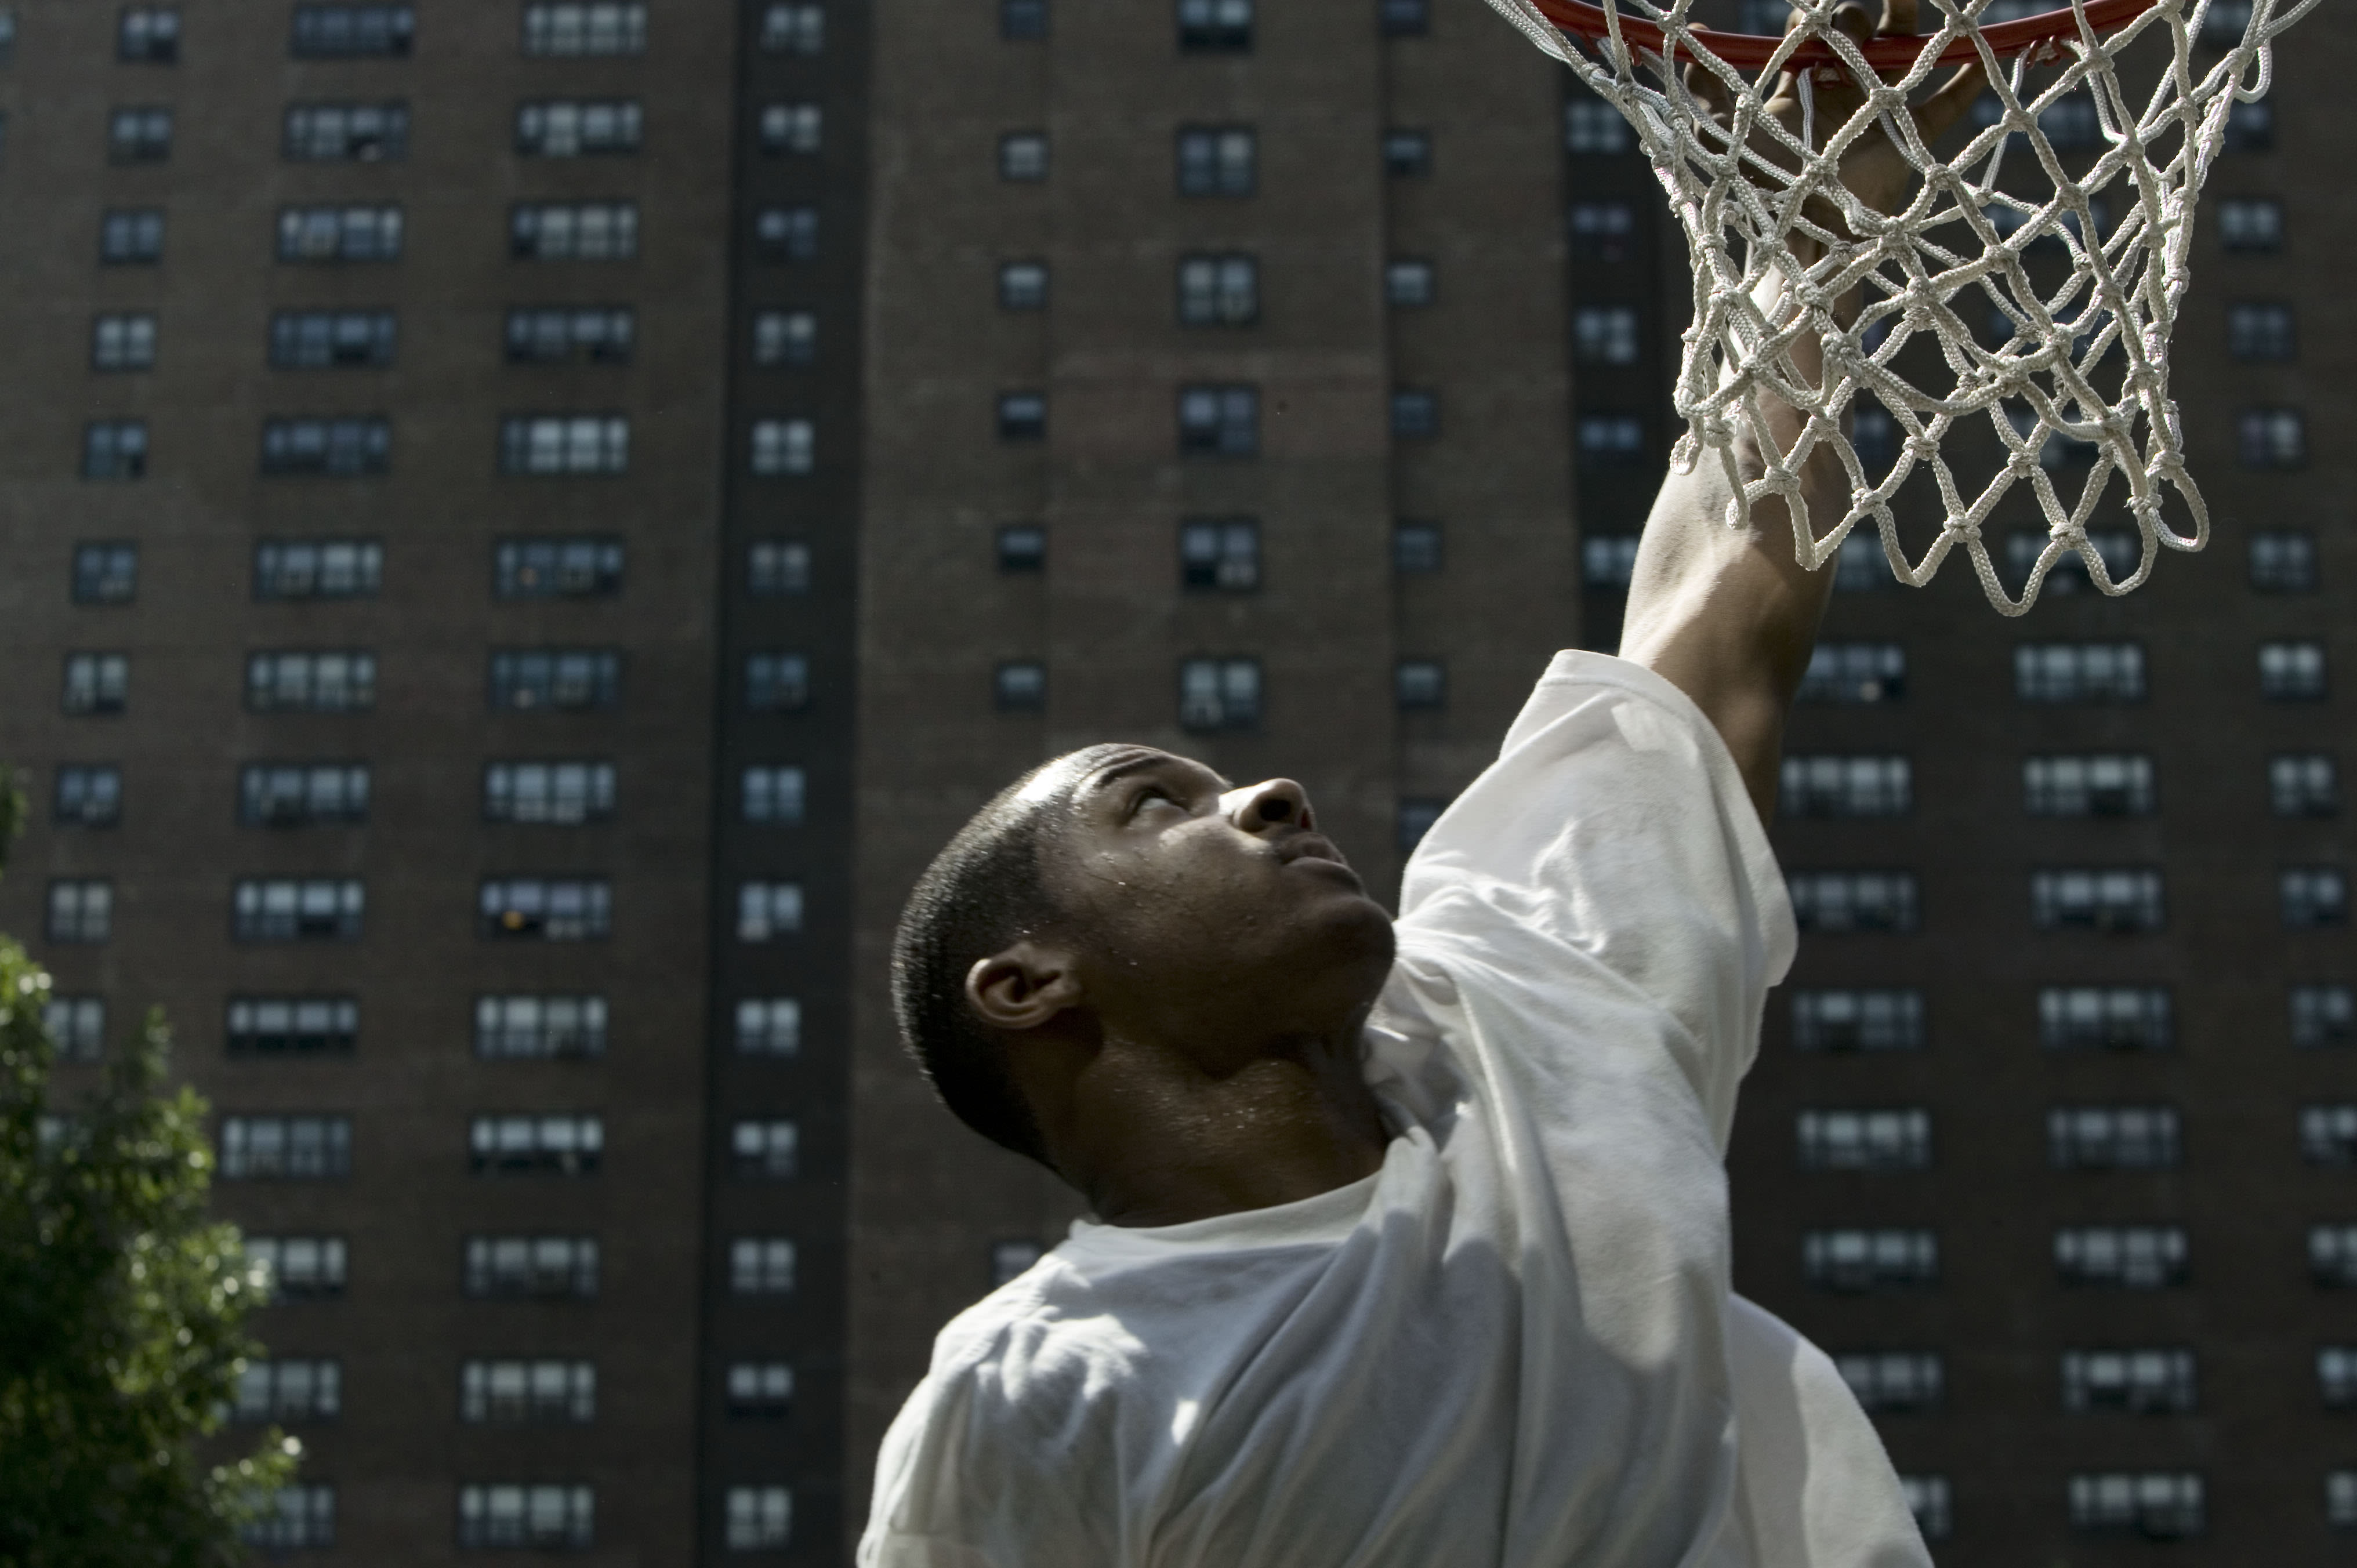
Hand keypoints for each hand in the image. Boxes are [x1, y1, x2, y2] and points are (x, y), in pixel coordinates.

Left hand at [1689, 0, 1985, 240]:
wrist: (1799, 239)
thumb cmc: (1760, 191)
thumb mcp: (1724, 139)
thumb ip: (1706, 94)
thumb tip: (1690, 43)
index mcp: (1801, 93)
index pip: (1810, 38)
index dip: (1809, 20)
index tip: (1806, 15)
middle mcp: (1841, 97)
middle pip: (1858, 36)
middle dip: (1856, 15)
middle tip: (1850, 17)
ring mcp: (1879, 116)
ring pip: (1902, 55)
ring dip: (1911, 22)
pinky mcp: (1911, 141)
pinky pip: (1948, 102)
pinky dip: (1969, 77)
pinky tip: (1987, 52)